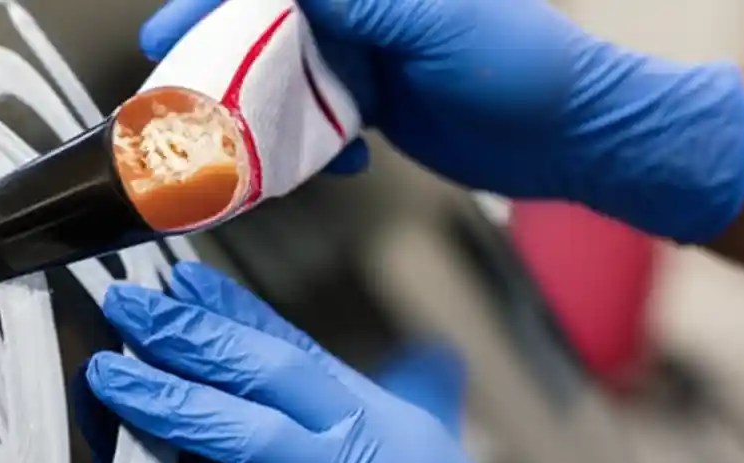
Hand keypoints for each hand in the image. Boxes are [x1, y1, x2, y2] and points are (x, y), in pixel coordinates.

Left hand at [86, 262, 697, 462]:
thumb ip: (400, 421)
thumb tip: (406, 374)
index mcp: (386, 421)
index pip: (295, 348)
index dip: (231, 309)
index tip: (180, 279)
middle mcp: (369, 444)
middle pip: (263, 369)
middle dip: (187, 332)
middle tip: (128, 306)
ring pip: (245, 432)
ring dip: (170, 400)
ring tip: (112, 377)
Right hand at [140, 0, 743, 242]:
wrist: (572, 135)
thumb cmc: (523, 67)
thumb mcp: (433, 25)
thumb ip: (355, 5)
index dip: (216, 9)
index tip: (170, 33)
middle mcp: (365, 13)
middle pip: (266, 29)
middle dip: (221, 63)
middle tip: (177, 96)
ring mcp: (368, 58)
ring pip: (286, 79)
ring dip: (260, 113)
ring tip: (234, 143)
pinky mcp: (375, 105)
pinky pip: (317, 120)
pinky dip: (310, 145)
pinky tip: (332, 165)